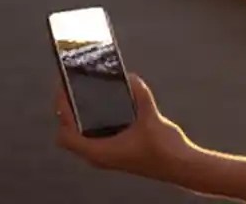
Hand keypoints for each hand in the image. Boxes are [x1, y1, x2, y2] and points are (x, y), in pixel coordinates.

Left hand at [55, 72, 197, 182]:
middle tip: (71, 87)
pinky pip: (94, 135)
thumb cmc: (164, 151)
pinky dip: (92, 120)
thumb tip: (130, 77)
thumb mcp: (151, 118)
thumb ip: (139, 95)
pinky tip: (105, 104)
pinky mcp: (115, 151)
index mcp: (100, 152)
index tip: (63, 89)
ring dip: (79, 115)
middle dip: (68, 109)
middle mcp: (99, 156)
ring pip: (81, 135)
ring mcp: (107, 155)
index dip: (63, 110)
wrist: (181, 167)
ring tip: (83, 93)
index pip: (66, 133)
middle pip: (70, 132)